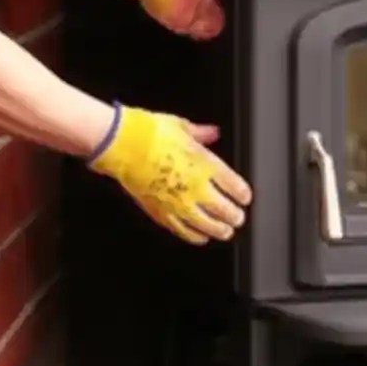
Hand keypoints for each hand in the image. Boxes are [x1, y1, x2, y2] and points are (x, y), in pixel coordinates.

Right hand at [88, 104, 251, 244]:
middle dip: (235, 216)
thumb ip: (201, 134)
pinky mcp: (162, 212)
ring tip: (225, 232)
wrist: (122, 144)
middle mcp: (197, 187)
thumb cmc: (149, 132)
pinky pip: (184, 231)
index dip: (243, 195)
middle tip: (238, 219)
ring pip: (208, 226)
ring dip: (220, 230)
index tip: (244, 198)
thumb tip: (212, 132)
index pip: (235, 187)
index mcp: (206, 164)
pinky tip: (201, 238)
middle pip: (226, 210)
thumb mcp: (181, 127)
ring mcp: (180, 202)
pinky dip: (195, 236)